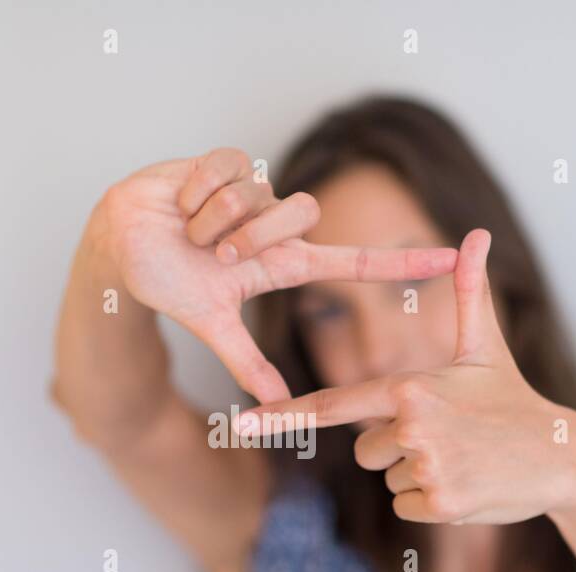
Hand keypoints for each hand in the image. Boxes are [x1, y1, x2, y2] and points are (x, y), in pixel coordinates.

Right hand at [85, 147, 457, 402]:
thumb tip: (277, 405)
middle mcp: (276, 226)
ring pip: (260, 192)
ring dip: (217, 218)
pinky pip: (228, 168)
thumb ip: (247, 361)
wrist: (121, 244)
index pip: (355, 263)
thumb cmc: (168, 281)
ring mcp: (254, 192)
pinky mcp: (226, 162)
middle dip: (252, 236)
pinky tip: (180, 202)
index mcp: (282, 265)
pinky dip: (197, 192)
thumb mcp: (211, 322)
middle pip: (302, 215)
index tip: (454, 258)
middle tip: (216, 251)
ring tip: (190, 229)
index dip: (402, 264)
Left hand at [237, 229, 575, 523]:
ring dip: (418, 474)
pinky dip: (431, 503)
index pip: (337, 404)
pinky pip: (407, 506)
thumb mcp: (488, 348)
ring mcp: (427, 466)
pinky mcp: (441, 504)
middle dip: (398, 446)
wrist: (563, 457)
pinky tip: (466, 484)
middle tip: (447, 437)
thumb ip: (468, 294)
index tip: (244, 425)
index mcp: (411, 386)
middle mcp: (412, 425)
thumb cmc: (514, 400)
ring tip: (462, 458)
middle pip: (366, 447)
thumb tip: (476, 234)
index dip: (287, 414)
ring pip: (389, 478)